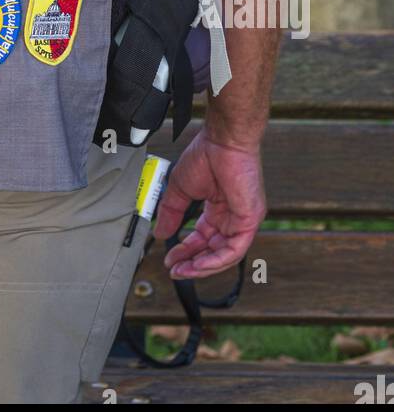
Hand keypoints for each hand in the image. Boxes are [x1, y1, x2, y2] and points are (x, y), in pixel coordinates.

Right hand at [153, 126, 265, 278]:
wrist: (223, 141)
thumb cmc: (207, 155)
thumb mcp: (180, 189)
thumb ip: (171, 213)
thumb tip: (160, 233)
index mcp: (218, 208)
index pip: (202, 238)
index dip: (185, 250)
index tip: (169, 259)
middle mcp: (232, 216)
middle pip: (213, 250)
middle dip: (192, 263)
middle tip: (175, 270)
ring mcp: (243, 219)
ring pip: (225, 255)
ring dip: (203, 266)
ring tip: (184, 271)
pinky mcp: (250, 220)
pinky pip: (234, 250)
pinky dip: (216, 260)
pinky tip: (199, 265)